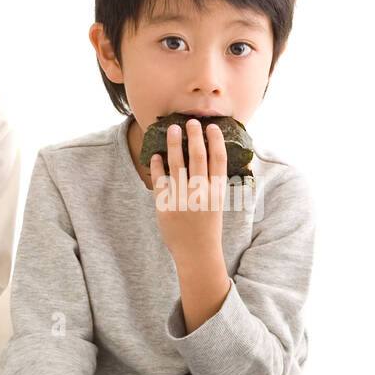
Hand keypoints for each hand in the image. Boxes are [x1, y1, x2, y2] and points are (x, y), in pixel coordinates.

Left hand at [150, 118, 226, 263]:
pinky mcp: (165, 205)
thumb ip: (214, 183)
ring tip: (172, 129)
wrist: (197, 253)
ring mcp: (182, 198)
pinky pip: (160, 179)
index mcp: (217, 192)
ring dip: (174, 143)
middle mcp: (201, 193)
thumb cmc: (207, 227)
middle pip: (198, 156)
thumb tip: (212, 158)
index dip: (216, 141)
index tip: (211, 127)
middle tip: (190, 121)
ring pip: (177, 163)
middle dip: (194, 135)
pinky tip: (156, 155)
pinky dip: (158, 165)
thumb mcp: (217, 204)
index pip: (218, 160)